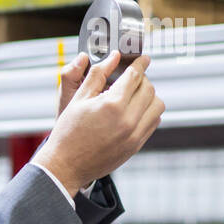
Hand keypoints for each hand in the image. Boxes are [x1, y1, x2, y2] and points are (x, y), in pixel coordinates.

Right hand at [34, 51, 164, 194]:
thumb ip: (97, 75)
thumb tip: (112, 57)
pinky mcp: (137, 145)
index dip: (140, 64)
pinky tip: (134, 111)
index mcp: (111, 105)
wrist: (66, 165)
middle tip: (131, 78)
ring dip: (149, 96)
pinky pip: (154, 122)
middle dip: (142, 79)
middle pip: (149, 89)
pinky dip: (148, 112)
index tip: (143, 58)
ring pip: (157, 105)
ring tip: (133, 96)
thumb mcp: (77, 99)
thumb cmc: (67, 132)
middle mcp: (127, 119)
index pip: (134, 76)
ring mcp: (134, 134)